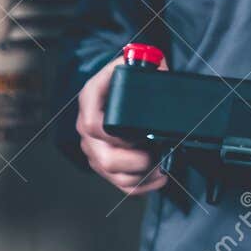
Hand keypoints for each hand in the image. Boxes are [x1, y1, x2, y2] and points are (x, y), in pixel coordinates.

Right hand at [76, 56, 168, 195]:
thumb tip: (160, 68)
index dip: (118, 137)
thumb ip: (145, 65)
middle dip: (137, 162)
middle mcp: (87, 127)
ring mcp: (95, 148)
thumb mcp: (133, 65)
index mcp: (91, 100)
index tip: (142, 137)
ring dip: (142, 175)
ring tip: (163, 168)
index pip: (94, 125)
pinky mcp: (105, 163)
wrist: (117, 89)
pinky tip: (159, 179)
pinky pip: (121, 184)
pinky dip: (142, 186)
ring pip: (113, 174)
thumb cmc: (127, 77)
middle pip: (105, 158)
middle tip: (158, 156)